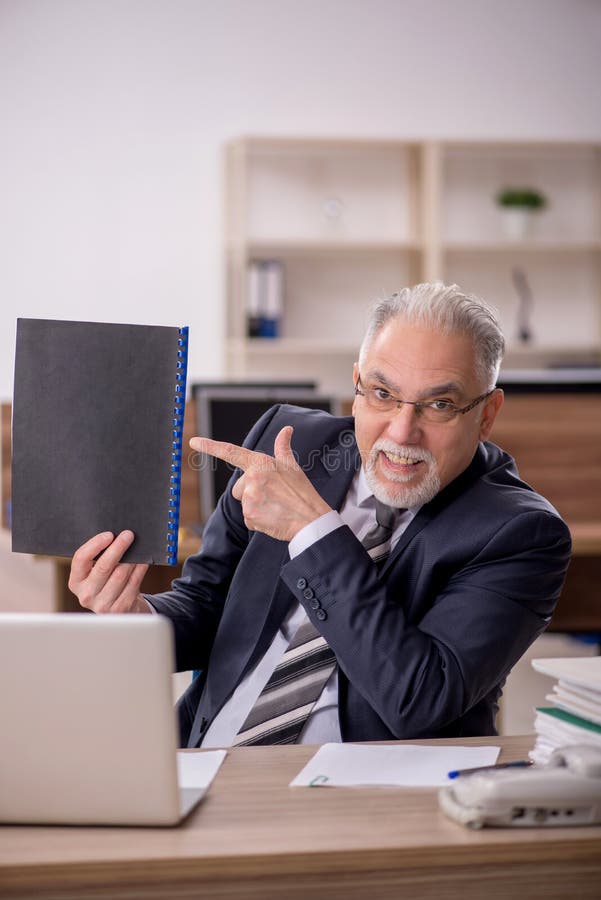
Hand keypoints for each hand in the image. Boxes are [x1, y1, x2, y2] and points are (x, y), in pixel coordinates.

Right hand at [68, 530, 150, 613]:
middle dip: (117, 548)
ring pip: (120, 574)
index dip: (95, 544)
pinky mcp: (119, 608)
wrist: (118, 608)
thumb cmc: (106, 582)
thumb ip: (98, 557)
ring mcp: (102, 604)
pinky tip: (143, 561)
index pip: (81, 559)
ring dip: (131, 558)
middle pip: (103, 566)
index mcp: (76, 582)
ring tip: (138, 548)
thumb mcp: (94, 572)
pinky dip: (140, 569)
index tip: (109, 534)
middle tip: (128, 535)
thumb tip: (116, 536)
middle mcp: (86, 595)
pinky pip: (133, 583)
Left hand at [190, 426, 331, 541]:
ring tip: (275, 507)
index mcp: (260, 463)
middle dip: (251, 492)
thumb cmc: (302, 492)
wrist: (311, 519)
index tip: (194, 441)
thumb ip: (283, 447)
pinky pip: (248, 519)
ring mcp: (250, 498)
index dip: (210, 446)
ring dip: (256, 507)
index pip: (230, 451)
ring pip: (244, 503)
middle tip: (273, 496)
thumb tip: (286, 430)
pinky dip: (258, 520)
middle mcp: (252, 478)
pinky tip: (273, 517)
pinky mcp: (250, 516)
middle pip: (238, 488)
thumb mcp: (292, 466)